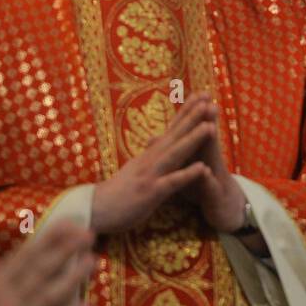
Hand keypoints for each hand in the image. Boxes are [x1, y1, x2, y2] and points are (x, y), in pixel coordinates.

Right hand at [90, 93, 215, 234]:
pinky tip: (203, 167)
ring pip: (175, 154)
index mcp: (149, 155)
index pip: (171, 130)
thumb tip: (157, 142)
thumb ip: (149, 157)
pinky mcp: (150, 193)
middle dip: (192, 116)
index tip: (201, 96)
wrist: (94, 209)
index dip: (186, 112)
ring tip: (210, 126)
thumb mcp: (136, 169)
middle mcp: (150, 160)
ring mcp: (150, 175)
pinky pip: (171, 183)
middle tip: (207, 97)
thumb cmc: (117, 192)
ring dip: (193, 139)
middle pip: (174, 135)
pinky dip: (187, 174)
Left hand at [180, 97, 247, 232]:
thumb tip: (155, 138)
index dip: (190, 114)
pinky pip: (209, 187)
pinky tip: (205, 172)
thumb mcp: (185, 169)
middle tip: (205, 100)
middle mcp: (208, 162)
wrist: (222, 211)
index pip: (191, 131)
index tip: (191, 94)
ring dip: (211, 144)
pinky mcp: (215, 195)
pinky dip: (207, 179)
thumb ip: (173, 154)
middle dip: (205, 120)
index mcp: (197, 155)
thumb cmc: (201, 188)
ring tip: (210, 128)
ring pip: (212, 159)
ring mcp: (214, 178)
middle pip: (206, 138)